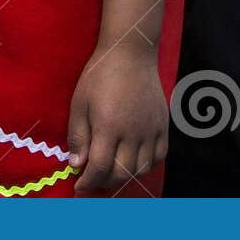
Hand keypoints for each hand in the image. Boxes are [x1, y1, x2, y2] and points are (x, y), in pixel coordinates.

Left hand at [66, 40, 167, 193]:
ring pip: (141, 168)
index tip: (79, 187)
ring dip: (124, 176)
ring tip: (111, 172)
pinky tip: (134, 161)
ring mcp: (151, 129)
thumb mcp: (80, 103)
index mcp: (108, 126)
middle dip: (104, 183)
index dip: (88, 183)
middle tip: (93, 180)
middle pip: (122, 173)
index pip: (99, 168)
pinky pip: (159, 156)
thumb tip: (76, 165)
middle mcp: (133, 132)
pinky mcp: (163, 124)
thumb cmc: (100, 74)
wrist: (130, 52)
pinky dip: (147, 165)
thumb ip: (78, 136)